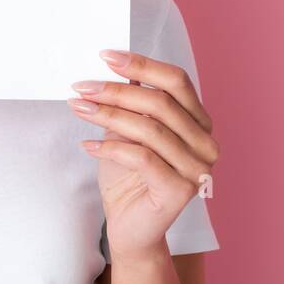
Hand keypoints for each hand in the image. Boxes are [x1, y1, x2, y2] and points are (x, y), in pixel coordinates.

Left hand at [67, 49, 219, 259]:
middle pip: (161, 102)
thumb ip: (130, 103)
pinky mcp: (180, 191)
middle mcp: (205, 143)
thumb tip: (113, 67)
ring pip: (149, 129)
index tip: (106, 56)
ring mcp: (197, 168)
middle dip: (116, 91)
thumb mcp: (126, 132)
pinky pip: (142, 158)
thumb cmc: (128, 178)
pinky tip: (87, 145)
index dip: (142, 65)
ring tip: (78, 108)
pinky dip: (110, 148)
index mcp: (199, 122)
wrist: (129, 227)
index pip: (177, 81)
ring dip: (107, 115)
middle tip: (82, 87)